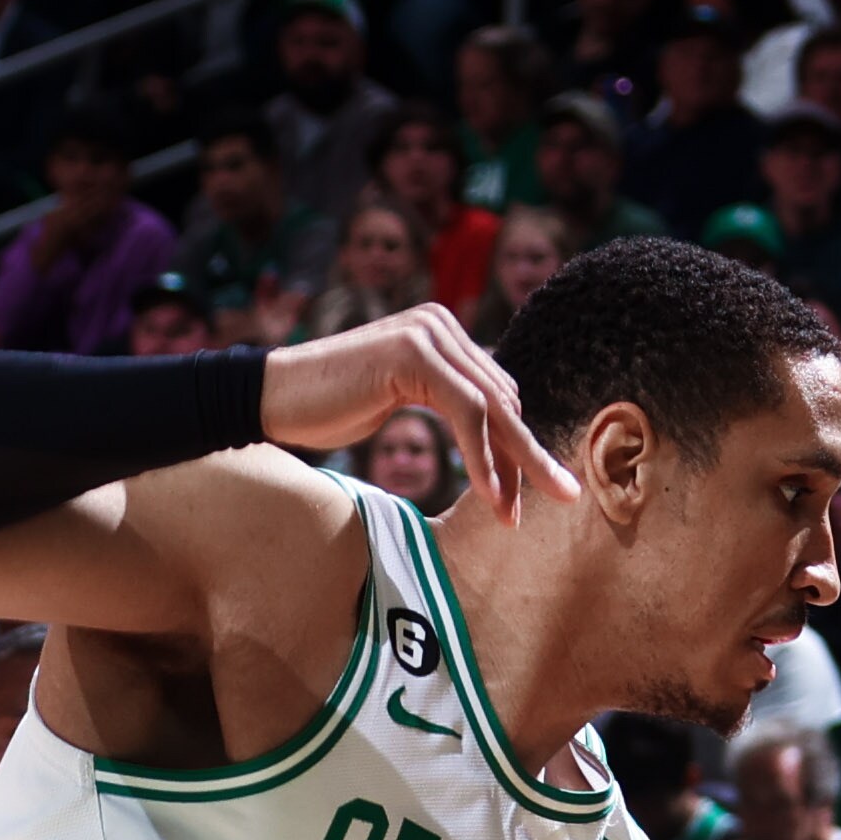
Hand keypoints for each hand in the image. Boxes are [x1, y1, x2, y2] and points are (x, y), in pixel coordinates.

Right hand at [258, 306, 574, 523]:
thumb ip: (443, 402)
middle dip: (527, 458)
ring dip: (512, 465)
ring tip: (519, 514)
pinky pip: (466, 411)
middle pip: (502, 402)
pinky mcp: (413, 354)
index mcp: (443, 335)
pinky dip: (482, 457)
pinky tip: (492, 495)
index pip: (496, 396)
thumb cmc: (332, 408)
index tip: (525, 498)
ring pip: (492, 408)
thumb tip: (492, 435)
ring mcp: (428, 334)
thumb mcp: (400, 401)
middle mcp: (441, 326)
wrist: (275, 395)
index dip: (515, 449)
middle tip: (565, 496)